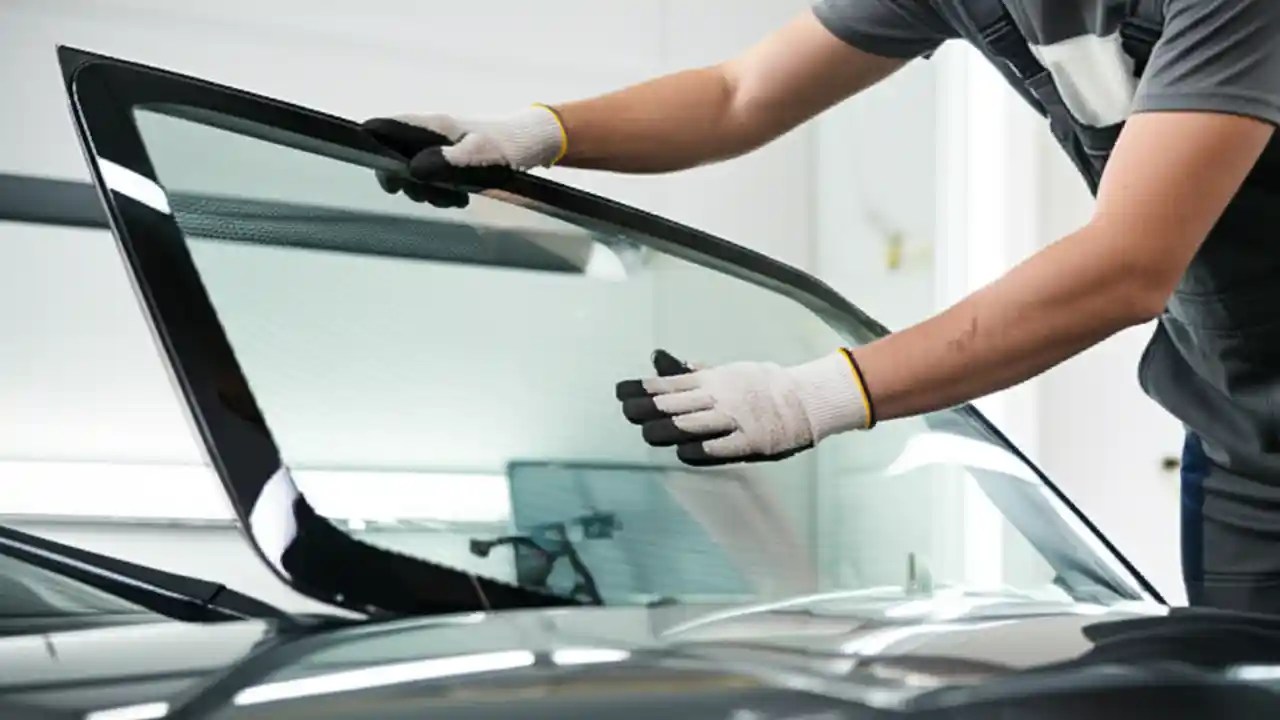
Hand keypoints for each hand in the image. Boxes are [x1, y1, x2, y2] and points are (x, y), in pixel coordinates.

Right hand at [362, 106, 566, 207]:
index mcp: (432, 126)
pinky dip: (442, 192)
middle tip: (433, 198)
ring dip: (428, 192)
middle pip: (397, 158)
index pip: (386, 129)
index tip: (389, 181)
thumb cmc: (507, 146)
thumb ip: (445, 162)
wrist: (534, 144)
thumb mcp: (478, 155)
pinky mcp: (451, 159)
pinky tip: (460, 199)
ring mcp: (440, 146)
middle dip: (408, 183)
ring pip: (415, 172)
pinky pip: (434, 177)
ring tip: (455, 199)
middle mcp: (431, 134)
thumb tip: (412, 171)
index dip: (375, 150)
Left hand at [615, 349, 870, 465]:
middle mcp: (722, 397)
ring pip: (693, 424)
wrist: (809, 398)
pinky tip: (681, 451)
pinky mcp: (751, 443)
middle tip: (626, 411)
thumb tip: (660, 360)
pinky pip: (721, 447)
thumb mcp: (729, 372)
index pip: (673, 382)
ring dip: (667, 428)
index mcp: (716, 379)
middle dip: (648, 407)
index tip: (621, 390)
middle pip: (677, 402)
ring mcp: (737, 420)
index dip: (644, 387)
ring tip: (647, 433)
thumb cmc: (765, 386)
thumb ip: (694, 372)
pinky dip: (699, 449)